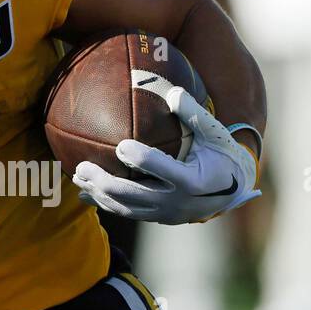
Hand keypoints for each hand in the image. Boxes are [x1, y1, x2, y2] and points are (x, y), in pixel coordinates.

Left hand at [72, 86, 260, 224]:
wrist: (233, 188)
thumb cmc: (220, 153)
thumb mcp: (215, 132)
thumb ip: (194, 113)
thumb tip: (173, 91)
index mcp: (193, 180)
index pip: (163, 169)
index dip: (141, 158)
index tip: (120, 145)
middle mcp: (178, 202)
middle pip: (135, 195)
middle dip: (106, 183)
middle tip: (82, 167)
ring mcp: (168, 214)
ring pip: (127, 209)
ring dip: (100, 195)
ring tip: (77, 180)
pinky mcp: (160, 218)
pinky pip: (129, 213)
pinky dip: (106, 204)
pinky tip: (85, 194)